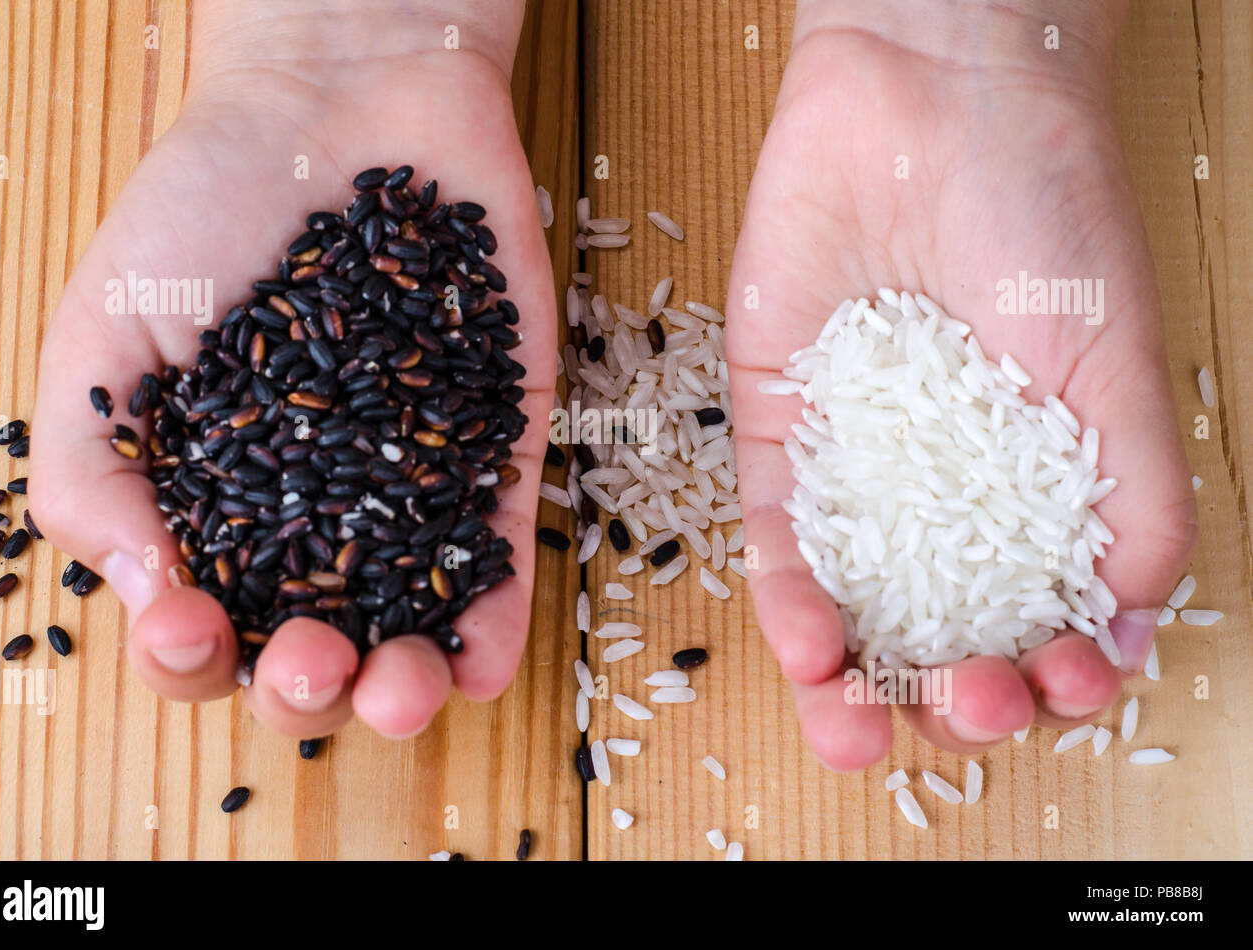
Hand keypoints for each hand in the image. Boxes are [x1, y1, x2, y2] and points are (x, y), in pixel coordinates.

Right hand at [30, 0, 554, 739]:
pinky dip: (496, 622)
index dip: (189, 658)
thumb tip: (147, 597)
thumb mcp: (106, 337)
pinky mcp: (496, 452)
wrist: (337, 104)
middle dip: (305, 686)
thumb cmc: (203, 214)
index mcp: (209, 510)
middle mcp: (310, 521)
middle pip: (308, 653)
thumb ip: (93, 472)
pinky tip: (482, 666)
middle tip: (310, 655)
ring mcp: (409, 493)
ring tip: (398, 686)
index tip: (194, 624)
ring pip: (409, 630)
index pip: (195, 631)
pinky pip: (501, 558)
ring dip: (404, 687)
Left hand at [727, 0, 1196, 768]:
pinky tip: (809, 650)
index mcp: (1030, 493)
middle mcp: (937, 496)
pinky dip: (790, 597)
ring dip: (853, 685)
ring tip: (861, 728)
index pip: (1035, 620)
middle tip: (969, 710)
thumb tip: (1127, 627)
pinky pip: (775, 532)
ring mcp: (852, 468)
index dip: (1049, 677)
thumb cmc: (1047, 215)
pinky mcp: (775, 427)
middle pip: (936, 634)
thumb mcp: (1116, 371)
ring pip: (847, 606)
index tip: (1060, 686)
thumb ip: (1137, 503)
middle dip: (952, 698)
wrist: (938, 98)